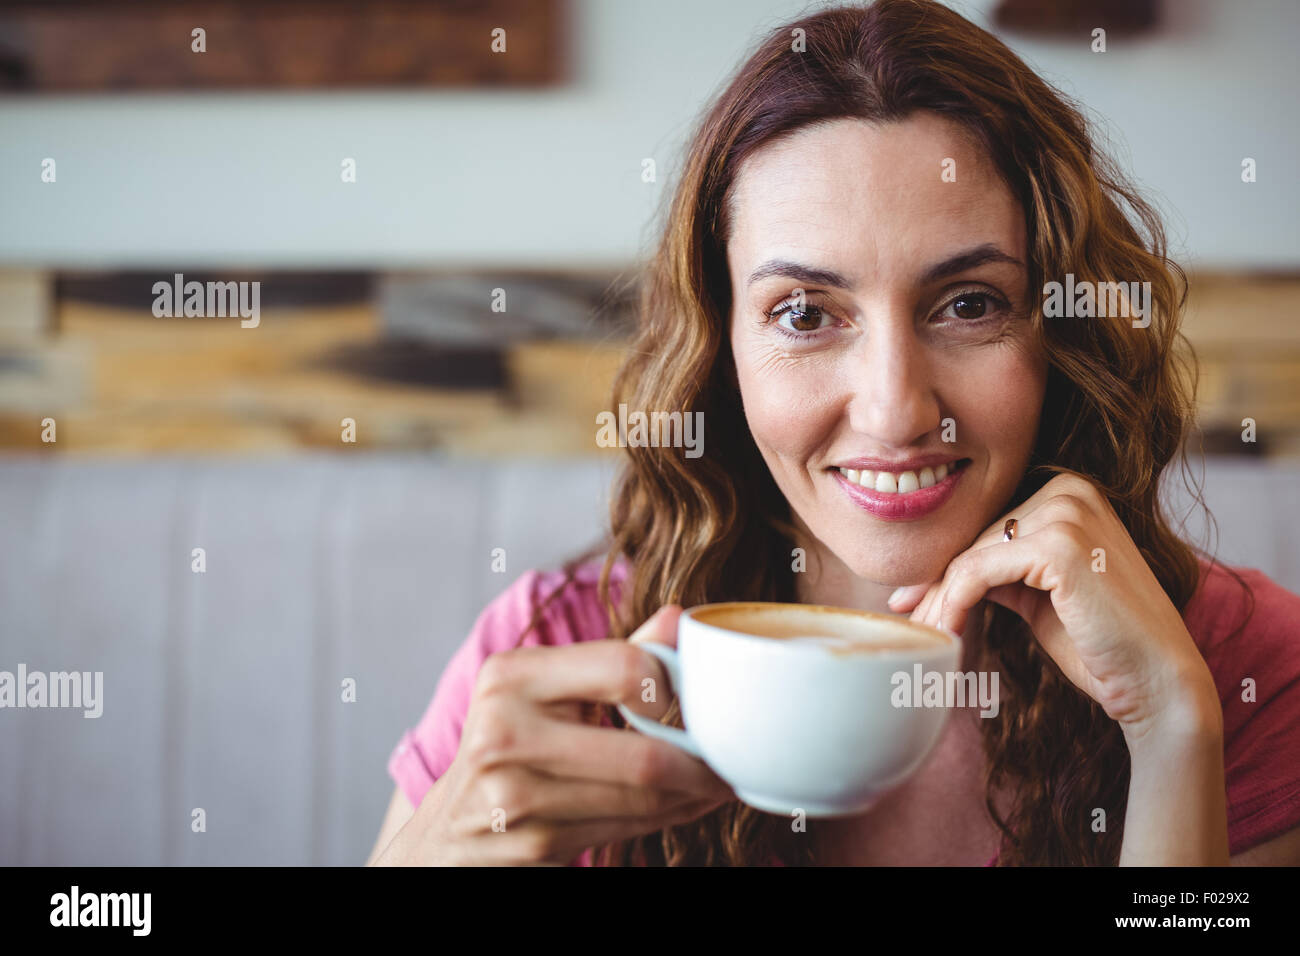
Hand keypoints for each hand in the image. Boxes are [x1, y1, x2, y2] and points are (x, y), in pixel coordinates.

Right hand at [380, 606, 733, 864]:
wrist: (445, 836)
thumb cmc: (508, 749)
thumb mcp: (543, 691)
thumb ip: (614, 657)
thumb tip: (681, 619)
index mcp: (511, 676)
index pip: (626, 668)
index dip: (674, 688)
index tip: (699, 699)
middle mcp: (504, 732)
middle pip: (642, 752)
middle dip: (702, 762)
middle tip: (731, 758)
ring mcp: (515, 796)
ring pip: (642, 798)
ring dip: (694, 794)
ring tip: (718, 781)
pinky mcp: (533, 843)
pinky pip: (627, 828)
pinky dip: (670, 818)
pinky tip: (687, 805)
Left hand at [887, 473, 1218, 744]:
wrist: (1156, 681)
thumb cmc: (1099, 643)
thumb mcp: (1038, 595)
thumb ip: (999, 572)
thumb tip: (938, 575)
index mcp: (1070, 492)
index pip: (989, 529)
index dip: (946, 569)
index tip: (908, 602)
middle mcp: (1070, 490)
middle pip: (976, 541)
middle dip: (936, 588)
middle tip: (909, 628)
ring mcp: (1068, 512)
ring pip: (971, 558)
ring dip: (939, 603)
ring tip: (922, 640)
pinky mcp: (1059, 544)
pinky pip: (978, 574)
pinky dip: (952, 606)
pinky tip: (942, 636)